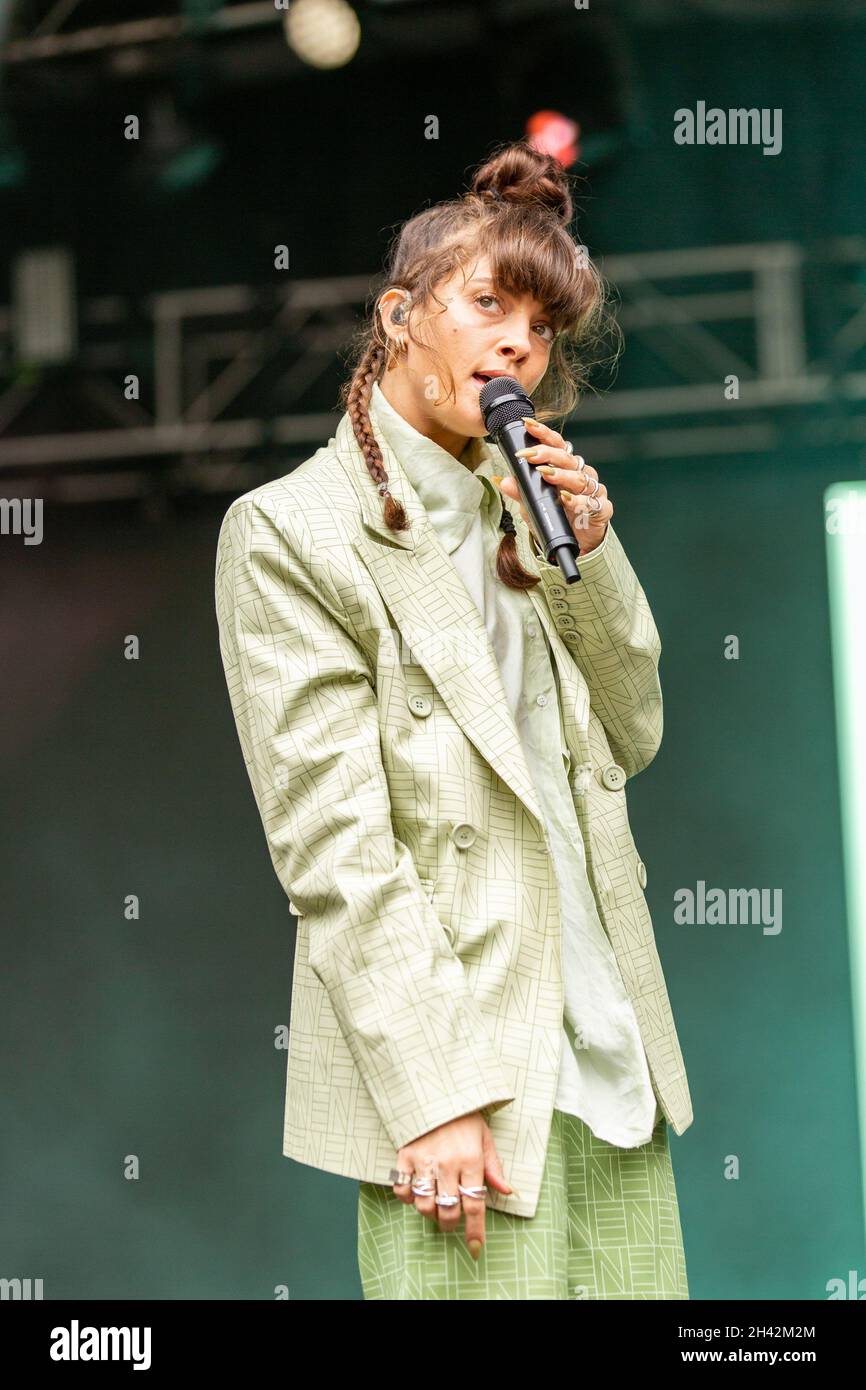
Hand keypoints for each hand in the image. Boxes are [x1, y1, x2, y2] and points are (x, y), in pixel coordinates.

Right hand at [392, 1111, 513, 1259]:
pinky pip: (403, 1190)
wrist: (434, 1091)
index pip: (475, 1205)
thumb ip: (494, 1167)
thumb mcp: (485, 1137)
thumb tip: (507, 1191)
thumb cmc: (463, 1116)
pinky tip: (417, 1191)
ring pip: (424, 1206)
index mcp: (471, 1159)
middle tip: (452, 1221)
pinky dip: (408, 1198)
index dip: (475, 1230)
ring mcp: (424, 1161)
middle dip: (451, 1224)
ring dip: (431, 1213)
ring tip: (436, 1204)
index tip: (475, 1248)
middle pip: (448, 1211)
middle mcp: (447, 1163)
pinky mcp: (404, 1156)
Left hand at [495, 416, 611, 556]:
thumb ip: (521, 492)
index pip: (557, 445)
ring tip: (546, 475)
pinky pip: (592, 503)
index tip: (528, 425)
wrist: (577, 543)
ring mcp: (593, 491)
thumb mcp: (534, 505)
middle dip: (547, 454)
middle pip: (567, 458)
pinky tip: (566, 499)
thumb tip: (504, 481)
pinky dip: (578, 501)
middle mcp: (581, 474)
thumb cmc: (558, 517)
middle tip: (530, 455)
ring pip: (580, 478)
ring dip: (561, 475)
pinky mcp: (602, 509)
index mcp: (567, 467)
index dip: (544, 434)